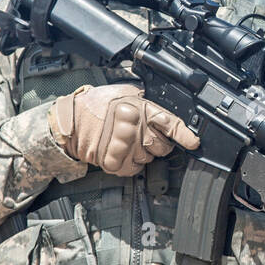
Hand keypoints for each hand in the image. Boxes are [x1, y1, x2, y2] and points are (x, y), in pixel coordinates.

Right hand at [49, 82, 199, 175]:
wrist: (70, 122)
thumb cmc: (96, 106)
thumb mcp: (124, 94)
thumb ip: (146, 105)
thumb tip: (165, 117)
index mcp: (138, 107)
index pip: (169, 123)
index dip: (184, 135)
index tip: (194, 142)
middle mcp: (133, 126)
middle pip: (161, 147)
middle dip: (156, 144)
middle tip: (140, 136)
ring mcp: (124, 146)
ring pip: (148, 160)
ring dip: (140, 154)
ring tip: (124, 142)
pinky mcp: (114, 162)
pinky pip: (134, 170)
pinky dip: (129, 164)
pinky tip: (119, 152)